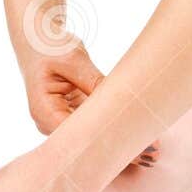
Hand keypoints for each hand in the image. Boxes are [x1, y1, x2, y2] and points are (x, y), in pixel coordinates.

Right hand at [22, 40, 157, 170]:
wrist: (37, 37)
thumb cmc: (49, 45)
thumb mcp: (73, 60)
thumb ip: (95, 82)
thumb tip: (122, 101)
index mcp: (43, 111)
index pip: (77, 136)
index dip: (106, 142)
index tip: (135, 146)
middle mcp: (49, 122)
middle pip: (85, 143)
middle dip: (117, 148)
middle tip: (153, 154)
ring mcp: (61, 120)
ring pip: (93, 136)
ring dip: (119, 140)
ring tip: (153, 150)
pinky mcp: (74, 113)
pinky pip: (96, 124)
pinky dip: (115, 127)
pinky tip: (141, 137)